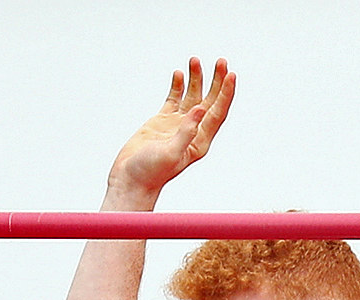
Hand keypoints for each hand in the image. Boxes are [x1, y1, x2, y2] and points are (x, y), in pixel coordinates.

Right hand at [108, 58, 235, 201]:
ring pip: (192, 96)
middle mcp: (192, 131)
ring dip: (196, 79)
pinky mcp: (162, 121)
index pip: (217, 112)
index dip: (225, 93)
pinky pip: (174, 99)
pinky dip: (177, 86)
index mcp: (199, 141)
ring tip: (195, 60)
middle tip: (221, 61)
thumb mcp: (170, 153)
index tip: (230, 74)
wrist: (129, 179)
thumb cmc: (150, 173)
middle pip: (210, 101)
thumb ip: (186, 132)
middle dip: (216, 81)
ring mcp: (177, 125)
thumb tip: (200, 109)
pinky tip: (179, 74)